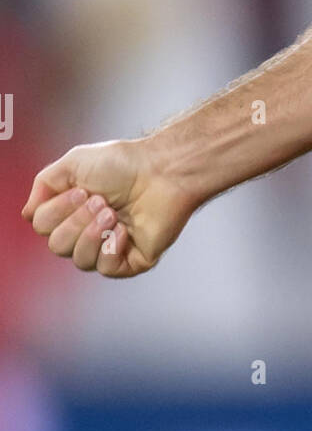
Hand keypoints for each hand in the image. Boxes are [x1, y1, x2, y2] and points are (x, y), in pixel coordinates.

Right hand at [22, 138, 197, 277]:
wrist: (164, 170)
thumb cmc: (125, 163)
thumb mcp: (74, 162)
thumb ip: (43, 184)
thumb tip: (27, 213)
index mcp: (72, 209)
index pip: (41, 226)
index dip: (57, 210)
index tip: (82, 190)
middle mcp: (87, 229)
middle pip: (57, 246)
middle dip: (77, 221)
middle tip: (102, 201)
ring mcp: (110, 246)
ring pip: (79, 260)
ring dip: (94, 233)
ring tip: (113, 213)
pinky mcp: (131, 260)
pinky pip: (107, 269)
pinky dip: (112, 248)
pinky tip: (125, 230)